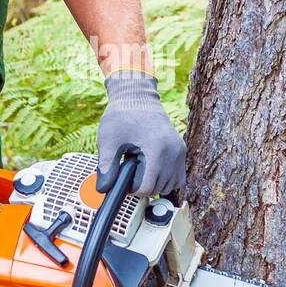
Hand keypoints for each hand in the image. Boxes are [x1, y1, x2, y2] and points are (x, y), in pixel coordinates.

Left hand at [96, 71, 185, 198]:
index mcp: (156, 149)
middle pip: (158, 188)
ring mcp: (180, 151)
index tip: (124, 176)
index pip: (146, 187)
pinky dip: (166, 179)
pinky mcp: (182, 150)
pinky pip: (178, 178)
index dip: (132, 187)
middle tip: (131, 169)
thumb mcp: (109, 139)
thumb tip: (103, 189)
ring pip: (170, 186)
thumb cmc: (122, 116)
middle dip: (142, 185)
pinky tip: (153, 170)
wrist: (138, 97)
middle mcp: (173, 152)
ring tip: (142, 167)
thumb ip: (106, 165)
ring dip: (155, 184)